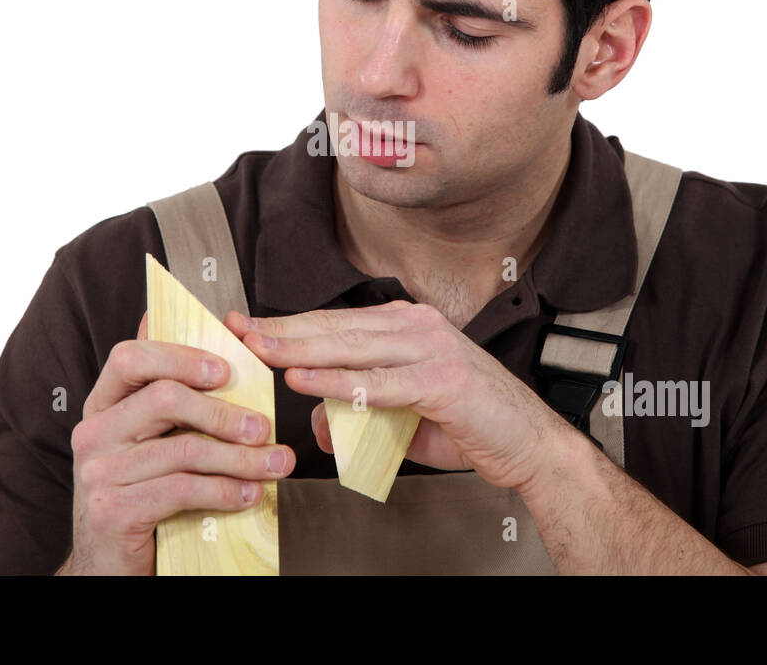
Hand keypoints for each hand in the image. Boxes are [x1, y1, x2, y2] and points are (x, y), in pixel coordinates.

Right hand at [58, 309, 295, 574]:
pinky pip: (181, 490)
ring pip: (183, 449)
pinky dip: (225, 491)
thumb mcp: (150, 442)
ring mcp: (98, 473)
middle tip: (265, 427)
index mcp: (102, 405)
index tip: (227, 369)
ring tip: (277, 464)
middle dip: (224, 411)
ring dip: (241, 457)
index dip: (181, 355)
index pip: (131, 357)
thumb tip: (189, 321)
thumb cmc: (141, 493)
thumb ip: (166, 393)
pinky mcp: (112, 510)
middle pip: (164, 398)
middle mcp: (93, 433)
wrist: (110, 566)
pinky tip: (251, 494)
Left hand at [227, 301, 567, 491]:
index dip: (287, 324)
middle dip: (282, 329)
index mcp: (406, 325)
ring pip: (351, 347)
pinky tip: (306, 381)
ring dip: (300, 348)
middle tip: (237, 329)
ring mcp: (431, 348)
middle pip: (335, 326)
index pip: (335, 322)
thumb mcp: (401, 418)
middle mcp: (417, 326)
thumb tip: (315, 423)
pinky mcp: (441, 379)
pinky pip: (379, 382)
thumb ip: (356, 413)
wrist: (529, 444)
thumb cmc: (469, 425)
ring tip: (259, 348)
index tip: (245, 325)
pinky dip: (338, 381)